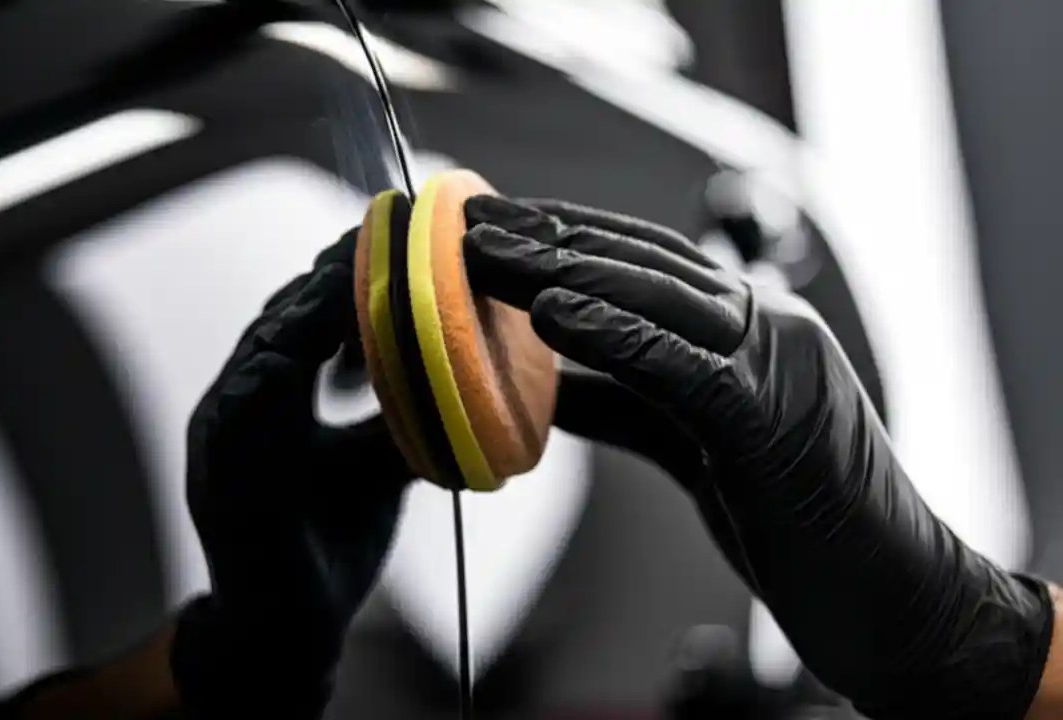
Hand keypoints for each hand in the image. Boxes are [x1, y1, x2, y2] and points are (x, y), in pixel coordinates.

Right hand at [171, 231, 411, 717]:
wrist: (293, 628)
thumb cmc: (329, 544)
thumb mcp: (381, 466)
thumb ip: (406, 417)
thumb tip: (463, 378)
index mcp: (280, 398)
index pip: (310, 319)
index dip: (347, 279)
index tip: (394, 240)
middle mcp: (247, 405)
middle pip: (285, 318)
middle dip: (330, 277)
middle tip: (380, 235)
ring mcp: (225, 436)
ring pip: (260, 349)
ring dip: (303, 310)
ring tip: (351, 270)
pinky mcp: (215, 472)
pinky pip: (237, 408)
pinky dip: (268, 372)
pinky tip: (301, 348)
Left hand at [464, 195, 1054, 718]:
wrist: (897, 596)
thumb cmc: (797, 520)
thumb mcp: (692, 447)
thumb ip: (625, 402)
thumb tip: (546, 381)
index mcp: (752, 330)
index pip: (644, 263)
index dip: (564, 237)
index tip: (492, 227)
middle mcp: (767, 329)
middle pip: (641, 265)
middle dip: (548, 237)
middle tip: (470, 222)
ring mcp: (777, 366)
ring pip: (658, 298)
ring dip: (563, 269)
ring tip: (487, 255)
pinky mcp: (773, 421)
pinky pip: (681, 366)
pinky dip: (614, 334)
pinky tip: (552, 313)